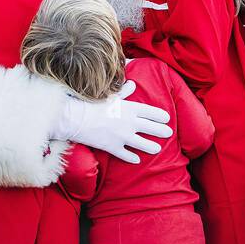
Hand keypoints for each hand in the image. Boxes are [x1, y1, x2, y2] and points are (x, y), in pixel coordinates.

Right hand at [52, 80, 172, 162]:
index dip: (160, 116)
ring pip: (143, 144)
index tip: (167, 119)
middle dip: (162, 131)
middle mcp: (130, 122)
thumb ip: (124, 91)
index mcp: (130, 108)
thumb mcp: (111, 96)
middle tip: (168, 133)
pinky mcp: (114, 147)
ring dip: (151, 147)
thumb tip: (132, 83)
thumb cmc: (93, 104)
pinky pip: (126, 155)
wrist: (76, 118)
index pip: (151, 112)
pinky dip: (132, 158)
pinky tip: (136, 160)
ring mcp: (123, 136)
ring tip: (157, 149)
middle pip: (151, 128)